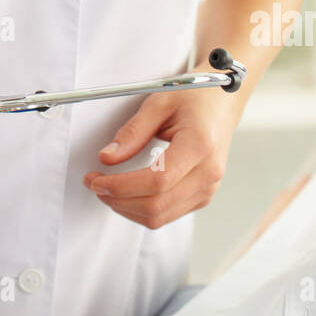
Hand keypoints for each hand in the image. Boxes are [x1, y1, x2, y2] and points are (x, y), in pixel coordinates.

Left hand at [82, 85, 239, 228]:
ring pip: (160, 217)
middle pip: (156, 205)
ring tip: (106, 189)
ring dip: (126, 208)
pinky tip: (127, 193)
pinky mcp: (203, 196)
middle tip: (94, 183)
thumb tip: (107, 158)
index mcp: (200, 146)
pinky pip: (168, 214)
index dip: (121, 186)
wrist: (222, 103)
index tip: (95, 178)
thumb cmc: (194, 98)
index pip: (157, 181)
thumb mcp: (159, 103)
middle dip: (117, 199)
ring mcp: (208, 188)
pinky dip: (141, 209)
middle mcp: (209, 173)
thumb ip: (132, 132)